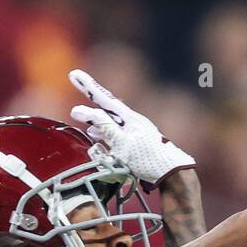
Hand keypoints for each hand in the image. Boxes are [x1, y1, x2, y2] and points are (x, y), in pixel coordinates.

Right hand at [69, 69, 194, 186]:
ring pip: (111, 122)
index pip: (103, 98)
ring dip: (97, 120)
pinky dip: (105, 134)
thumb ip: (104, 127)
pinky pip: (116, 134)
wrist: (171, 172)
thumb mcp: (122, 143)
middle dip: (91, 101)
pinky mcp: (137, 144)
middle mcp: (132, 121)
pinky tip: (100, 139)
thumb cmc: (147, 159)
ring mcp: (135, 132)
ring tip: (84, 120)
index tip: (74, 74)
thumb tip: (84, 111)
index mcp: (129, 117)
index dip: (88, 86)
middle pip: (106, 108)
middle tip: (77, 86)